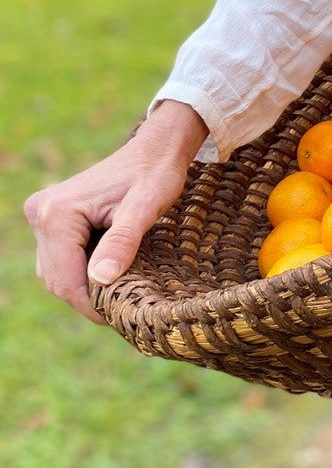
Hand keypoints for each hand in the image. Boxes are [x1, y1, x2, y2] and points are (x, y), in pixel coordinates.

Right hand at [24, 101, 209, 322]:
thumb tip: (101, 281)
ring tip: (122, 288)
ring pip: (57, 272)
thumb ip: (123, 242)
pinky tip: (111, 267)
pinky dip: (83, 270)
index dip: (91, 305)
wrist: (154, 149)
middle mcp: (41, 213)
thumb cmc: (155, 174)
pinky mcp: (52, 218)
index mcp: (57, 214)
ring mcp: (43, 215)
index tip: (122, 317)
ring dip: (85, 285)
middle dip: (88, 298)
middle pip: (57, 279)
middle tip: (126, 307)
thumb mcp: (146, 208)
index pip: (65, 279)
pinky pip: (61, 258)